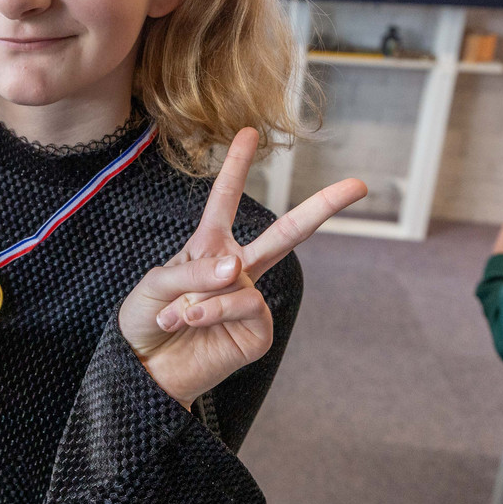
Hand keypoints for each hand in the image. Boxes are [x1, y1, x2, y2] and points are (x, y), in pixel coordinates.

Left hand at [119, 128, 366, 408]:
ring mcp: (250, 300)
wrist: (143, 371)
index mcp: (208, 249)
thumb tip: (237, 267)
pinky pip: (246, 307)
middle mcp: (235, 271)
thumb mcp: (155, 285)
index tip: (250, 132)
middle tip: (359, 184)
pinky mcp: (256, 332)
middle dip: (322, 208)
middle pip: (286, 234)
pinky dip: (215, 311)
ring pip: (244, 281)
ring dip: (203, 297)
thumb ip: (194, 269)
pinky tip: (192, 322)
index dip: (238, 167)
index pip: (225, 201)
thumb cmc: (143, 322)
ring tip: (176, 315)